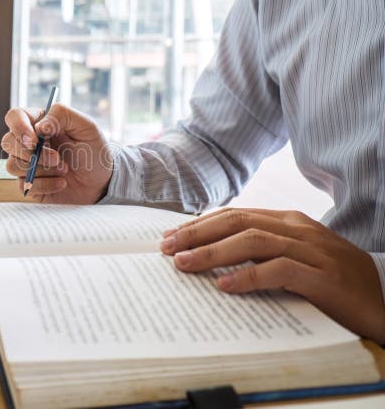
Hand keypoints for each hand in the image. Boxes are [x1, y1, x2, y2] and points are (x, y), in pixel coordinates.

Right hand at [1, 103, 112, 203]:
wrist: (101, 181)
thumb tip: (38, 127)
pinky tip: (62, 183)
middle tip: (57, 159)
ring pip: (13, 165)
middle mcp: (27, 142)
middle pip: (8, 142)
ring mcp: (26, 164)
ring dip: (41, 170)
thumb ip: (62, 115)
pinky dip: (46, 185)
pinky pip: (24, 185)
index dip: (19, 127)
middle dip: (33, 154)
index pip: (14, 117)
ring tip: (65, 170)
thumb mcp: (86, 126)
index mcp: (38, 122)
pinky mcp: (28, 184)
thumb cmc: (93, 150)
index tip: (34, 140)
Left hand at [161, 207, 384, 342]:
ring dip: (213, 252)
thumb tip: (210, 259)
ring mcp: (314, 251)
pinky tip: (224, 285)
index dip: (201, 224)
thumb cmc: (335, 286)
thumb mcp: (296, 262)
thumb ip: (262, 254)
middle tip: (166, 247)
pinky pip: (279, 271)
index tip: (170, 236)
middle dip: (197, 233)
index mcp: (291, 222)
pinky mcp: (325, 277)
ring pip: (254, 241)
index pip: (236, 215)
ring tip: (184, 264)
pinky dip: (248, 276)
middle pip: (239, 222)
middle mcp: (300, 230)